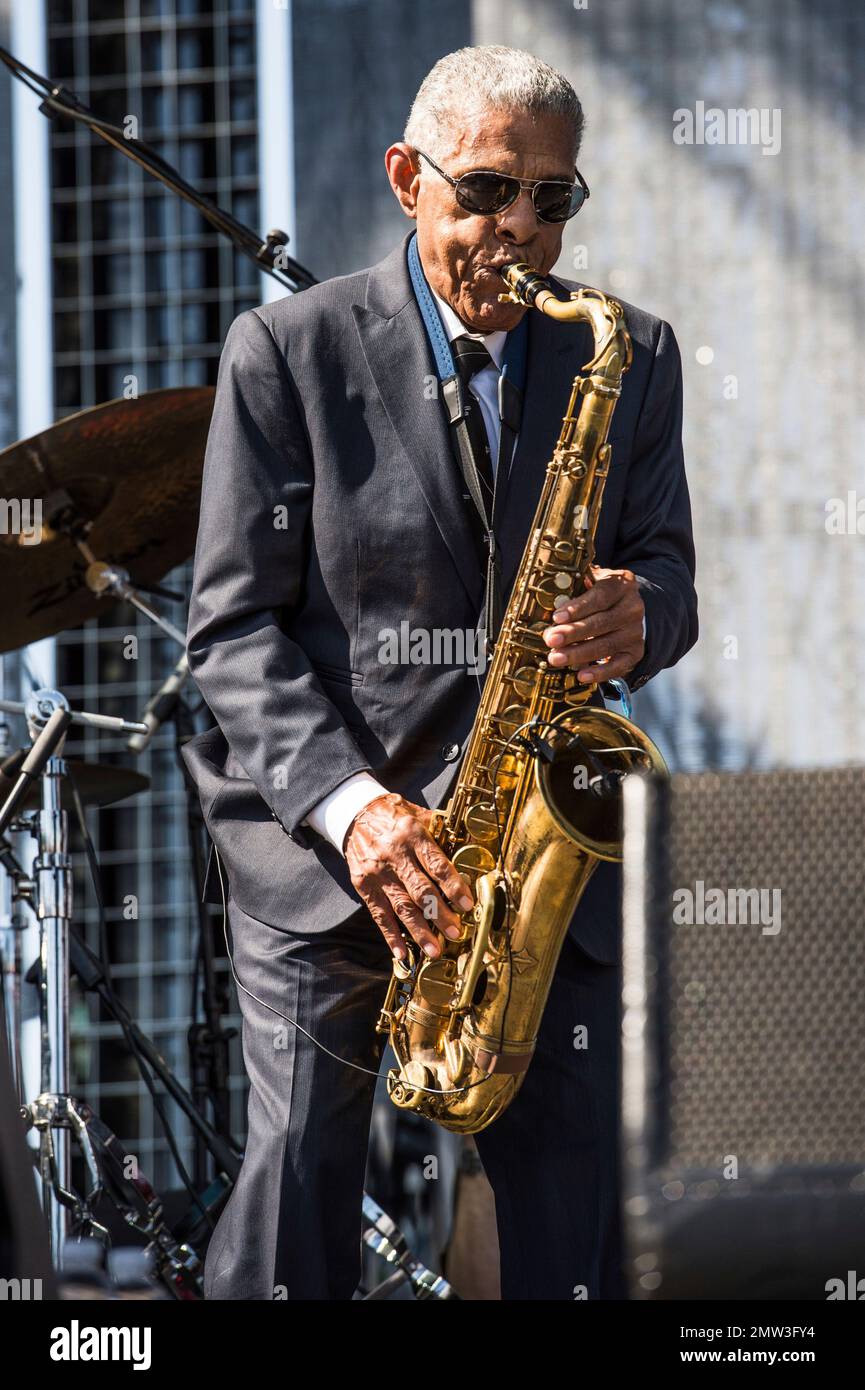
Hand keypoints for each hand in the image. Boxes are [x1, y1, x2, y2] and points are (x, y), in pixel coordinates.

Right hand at [344, 792, 473, 961]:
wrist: (355, 813)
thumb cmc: (395, 815)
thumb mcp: (418, 814)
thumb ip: (441, 834)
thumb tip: (468, 852)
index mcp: (412, 834)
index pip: (435, 864)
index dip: (452, 886)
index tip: (466, 904)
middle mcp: (393, 854)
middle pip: (419, 890)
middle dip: (439, 914)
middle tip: (455, 932)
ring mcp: (377, 873)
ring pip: (400, 907)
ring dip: (419, 931)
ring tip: (434, 950)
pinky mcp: (363, 885)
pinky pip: (379, 915)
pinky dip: (390, 936)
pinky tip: (401, 953)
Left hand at [542, 565, 644, 683]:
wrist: (623, 610)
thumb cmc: (597, 596)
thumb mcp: (589, 584)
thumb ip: (573, 592)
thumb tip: (551, 612)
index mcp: (622, 585)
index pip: (600, 596)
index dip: (578, 607)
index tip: (557, 617)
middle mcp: (633, 608)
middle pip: (601, 622)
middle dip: (573, 633)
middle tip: (550, 640)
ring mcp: (635, 631)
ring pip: (607, 645)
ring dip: (579, 653)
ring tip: (556, 658)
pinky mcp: (635, 652)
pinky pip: (618, 665)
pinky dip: (600, 672)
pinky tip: (582, 676)